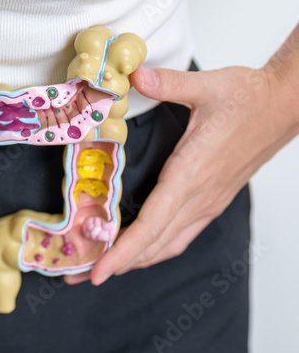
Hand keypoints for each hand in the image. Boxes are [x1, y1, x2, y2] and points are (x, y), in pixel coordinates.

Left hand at [66, 63, 298, 285]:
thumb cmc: (249, 97)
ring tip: (99, 267)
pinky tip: (137, 249)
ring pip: (168, 244)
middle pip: (153, 244)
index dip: (122, 251)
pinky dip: (154, 247)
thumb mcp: (207, 85)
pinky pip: (180, 234)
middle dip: (114, 264)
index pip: (152, 224)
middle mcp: (200, 196)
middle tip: (74, 276)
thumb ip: (168, 83)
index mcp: (192, 175)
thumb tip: (134, 76)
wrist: (287, 104)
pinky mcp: (213, 199)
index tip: (98, 270)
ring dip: (134, 260)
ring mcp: (209, 202)